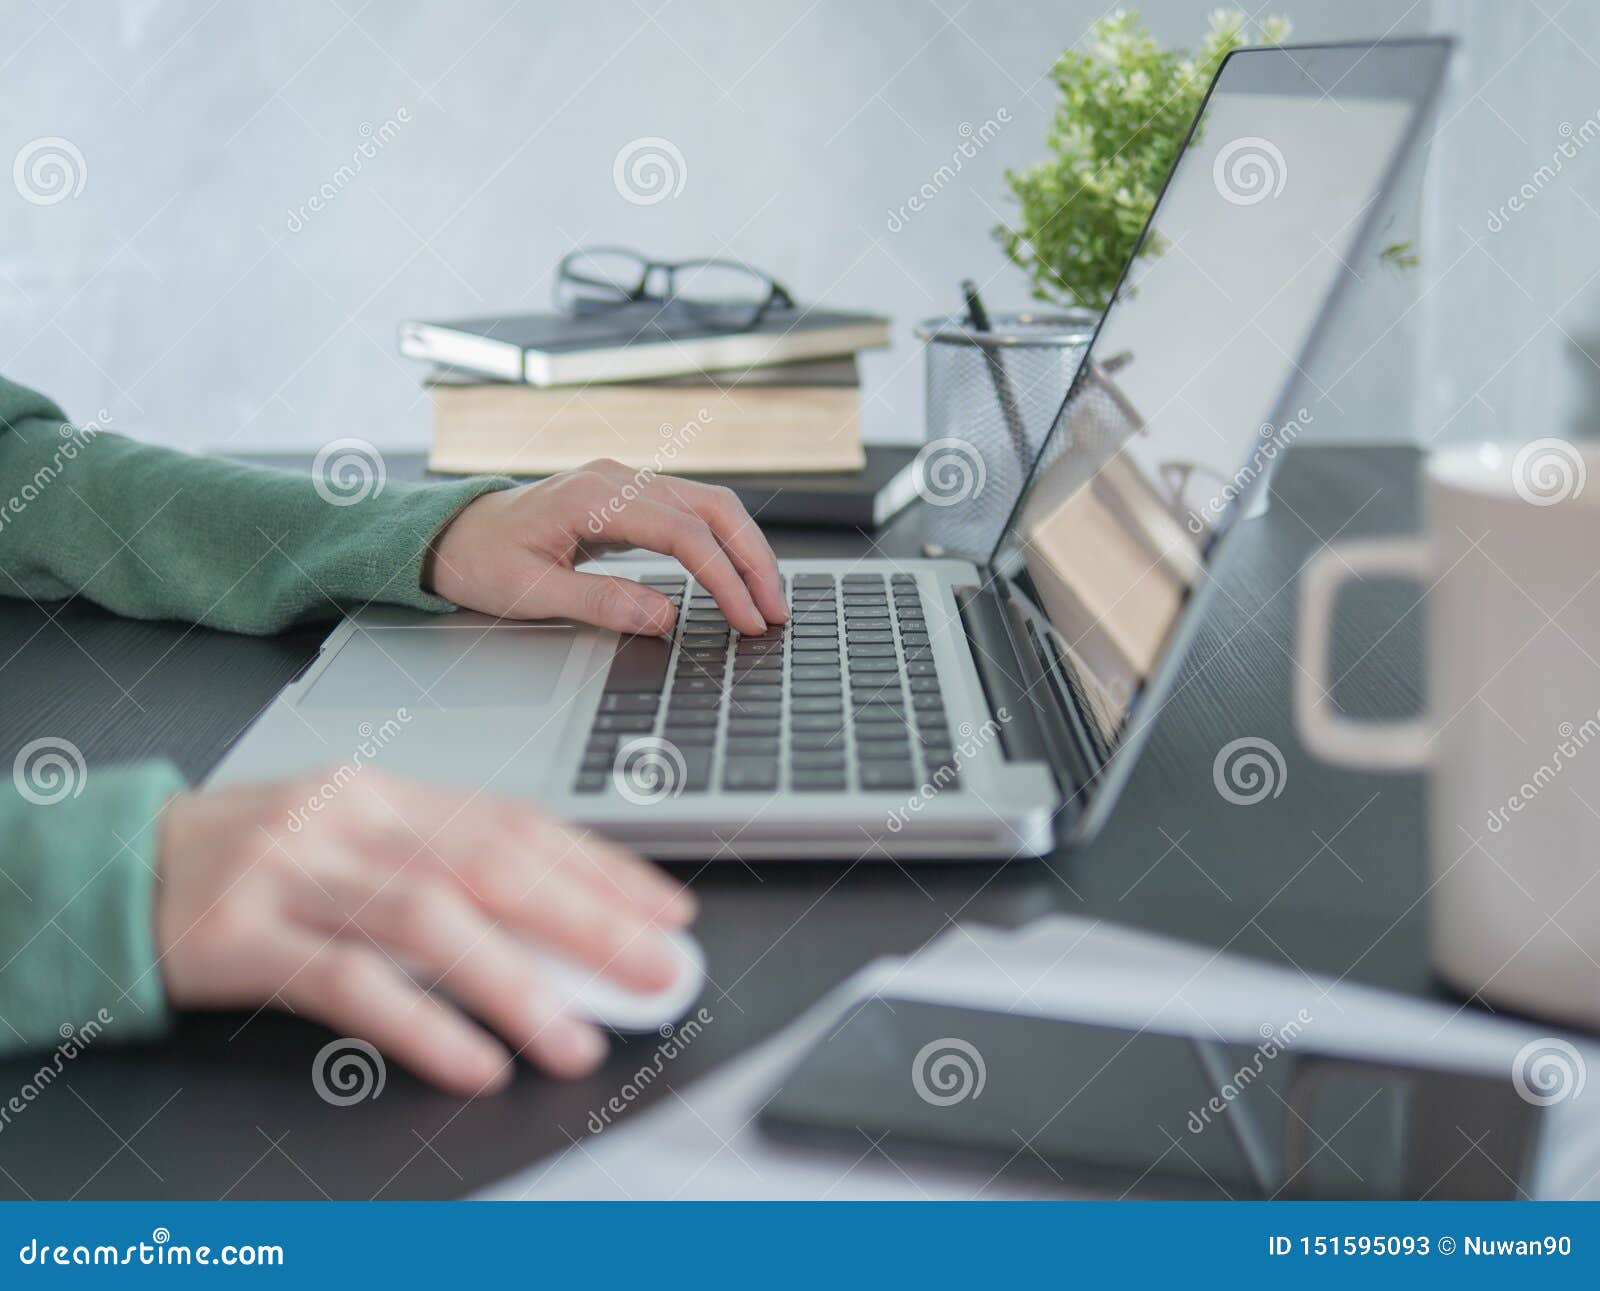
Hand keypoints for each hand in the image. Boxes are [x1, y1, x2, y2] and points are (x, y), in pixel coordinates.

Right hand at [155, 770, 695, 1093]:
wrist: (122, 867)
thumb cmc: (260, 861)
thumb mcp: (357, 845)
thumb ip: (446, 874)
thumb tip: (564, 932)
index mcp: (389, 793)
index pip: (517, 823)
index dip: (600, 866)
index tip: (666, 911)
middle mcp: (350, 820)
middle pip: (486, 864)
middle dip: (585, 918)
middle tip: (653, 969)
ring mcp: (294, 872)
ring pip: (426, 922)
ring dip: (515, 984)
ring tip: (577, 1039)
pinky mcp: (242, 935)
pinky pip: (348, 984)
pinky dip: (420, 1025)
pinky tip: (474, 1061)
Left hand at [425, 459, 787, 635]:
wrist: (453, 533)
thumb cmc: (483, 561)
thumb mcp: (530, 592)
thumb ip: (599, 602)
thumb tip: (665, 617)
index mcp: (591, 496)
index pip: (682, 532)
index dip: (723, 577)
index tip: (746, 619)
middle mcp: (616, 479)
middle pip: (711, 508)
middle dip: (753, 560)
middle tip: (776, 611)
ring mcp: (626, 483)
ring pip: (710, 505)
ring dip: (746, 550)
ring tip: (767, 598)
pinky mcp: (631, 498)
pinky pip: (693, 513)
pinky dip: (724, 543)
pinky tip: (738, 575)